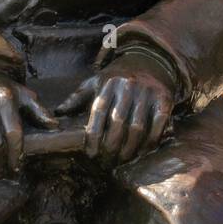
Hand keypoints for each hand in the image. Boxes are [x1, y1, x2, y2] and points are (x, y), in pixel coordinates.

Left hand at [56, 50, 175, 162]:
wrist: (151, 61)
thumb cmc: (118, 77)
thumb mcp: (96, 81)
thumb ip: (78, 97)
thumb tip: (58, 112)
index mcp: (108, 84)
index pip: (98, 114)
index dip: (93, 137)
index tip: (91, 155)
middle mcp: (128, 86)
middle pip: (118, 124)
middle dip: (111, 147)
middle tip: (108, 162)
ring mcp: (147, 92)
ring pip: (137, 128)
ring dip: (129, 149)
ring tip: (123, 161)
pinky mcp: (164, 98)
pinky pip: (157, 125)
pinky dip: (150, 142)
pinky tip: (142, 152)